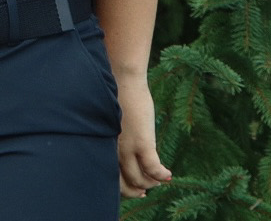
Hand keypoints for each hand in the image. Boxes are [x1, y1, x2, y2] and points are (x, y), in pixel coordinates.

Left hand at [114, 72, 171, 197]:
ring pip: (139, 180)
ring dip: (151, 183)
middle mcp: (111, 151)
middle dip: (136, 190)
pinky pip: (153, 169)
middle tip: (146, 190)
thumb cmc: (115, 96)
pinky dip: (161, 176)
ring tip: (159, 179)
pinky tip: (168, 175)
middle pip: (122, 184)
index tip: (135, 189)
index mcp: (102, 146)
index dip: (122, 187)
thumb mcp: (111, 121)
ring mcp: (126, 148)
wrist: (121, 79)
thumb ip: (113, 135)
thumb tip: (121, 142)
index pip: (109, 176)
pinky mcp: (142, 143)